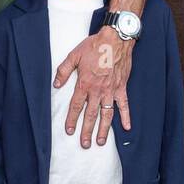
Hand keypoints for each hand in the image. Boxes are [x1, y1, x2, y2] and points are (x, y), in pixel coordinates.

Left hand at [53, 26, 133, 146]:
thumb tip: (56, 84)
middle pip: (91, 115)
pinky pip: (124, 105)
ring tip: (101, 141)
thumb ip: (64, 71)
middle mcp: (98, 90)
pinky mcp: (122, 88)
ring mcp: (111, 90)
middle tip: (84, 144)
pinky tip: (127, 128)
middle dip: (87, 131)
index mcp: (85, 83)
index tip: (70, 131)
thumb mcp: (74, 55)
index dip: (72, 119)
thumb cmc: (94, 46)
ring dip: (104, 129)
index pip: (76, 106)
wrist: (116, 39)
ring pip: (107, 114)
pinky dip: (126, 117)